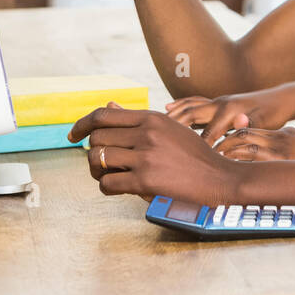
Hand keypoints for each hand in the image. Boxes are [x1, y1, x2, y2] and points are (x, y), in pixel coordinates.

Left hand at [70, 105, 242, 203]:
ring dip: (97, 172)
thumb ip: (137, 120)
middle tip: (99, 166)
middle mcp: (147, 132)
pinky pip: (107, 183)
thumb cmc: (195, 156)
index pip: (103, 115)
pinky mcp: (145, 180)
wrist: (221, 178)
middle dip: (91, 154)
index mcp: (152, 118)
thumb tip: (108, 106)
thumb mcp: (169, 129)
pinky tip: (117, 189)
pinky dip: (106, 188)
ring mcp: (146, 156)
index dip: (82, 124)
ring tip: (109, 177)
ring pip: (98, 159)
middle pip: (96, 139)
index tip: (73, 136)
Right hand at [165, 89, 294, 143]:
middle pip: (192, 115)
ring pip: (190, 105)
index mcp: (230, 111)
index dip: (197, 148)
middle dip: (175, 127)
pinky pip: (194, 102)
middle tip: (158, 139)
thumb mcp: (264, 122)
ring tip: (155, 121)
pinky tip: (168, 108)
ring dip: (174, 113)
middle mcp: (221, 103)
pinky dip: (181, 104)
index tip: (184, 161)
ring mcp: (218, 101)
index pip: (208, 133)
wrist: (279, 100)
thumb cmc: (272, 114)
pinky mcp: (218, 102)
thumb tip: (242, 123)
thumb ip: (250, 124)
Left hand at [215, 126, 294, 161]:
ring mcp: (281, 150)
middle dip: (224, 142)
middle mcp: (279, 138)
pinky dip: (240, 164)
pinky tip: (228, 171)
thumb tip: (261, 145)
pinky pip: (256, 161)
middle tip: (208, 151)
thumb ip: (280, 140)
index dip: (231, 136)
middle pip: (244, 134)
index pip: (250, 130)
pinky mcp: (284, 161)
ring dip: (228, 153)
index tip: (217, 144)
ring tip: (213, 160)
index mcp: (281, 133)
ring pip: (246, 146)